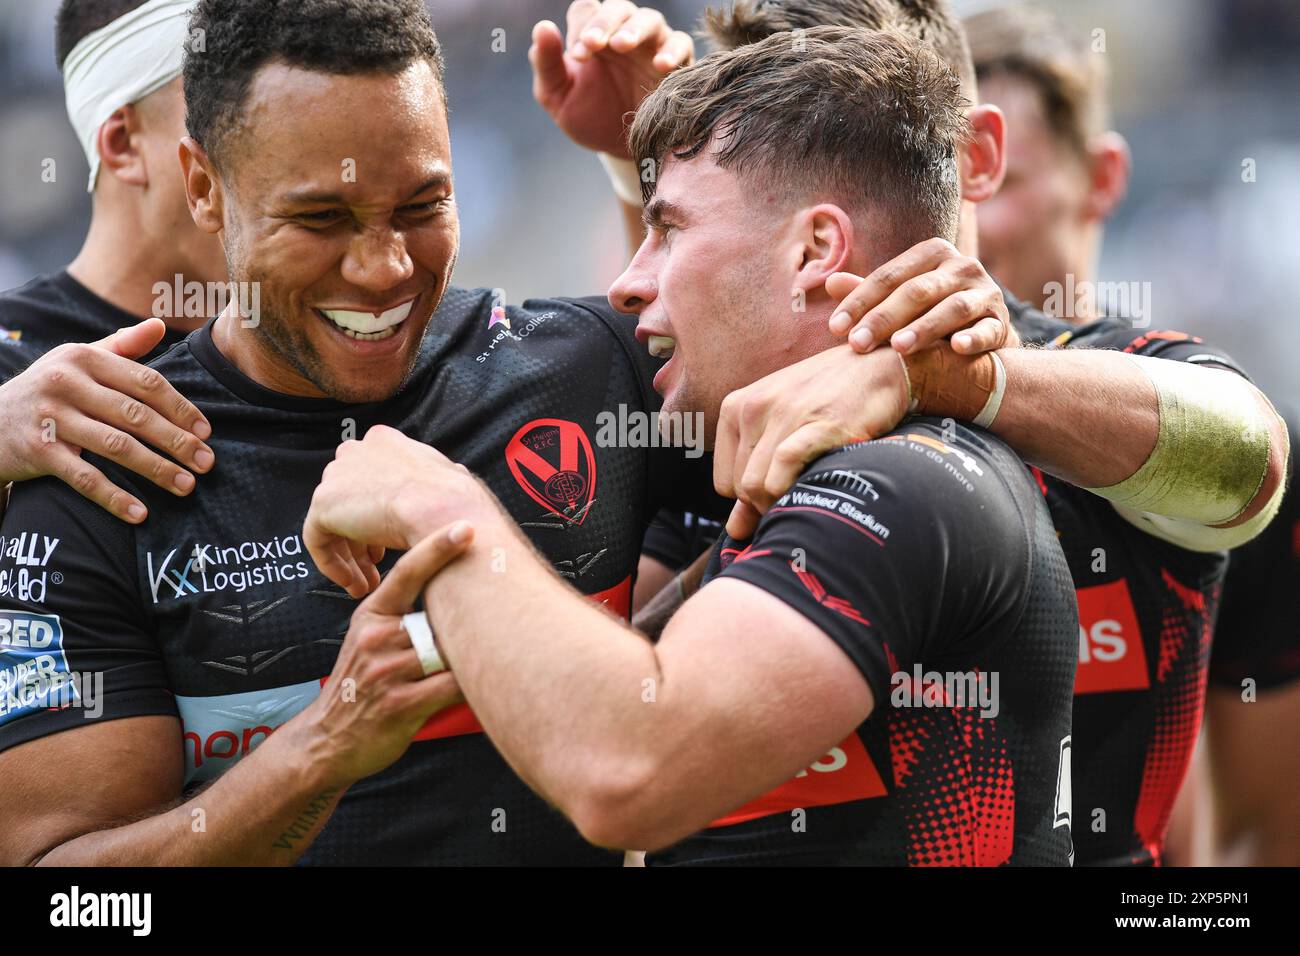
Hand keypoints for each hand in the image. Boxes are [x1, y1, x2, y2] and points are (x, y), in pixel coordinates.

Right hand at [0, 318, 212, 521]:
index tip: (207, 431)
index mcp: (84, 358)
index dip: (181, 408)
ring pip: (116, 447)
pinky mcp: (38, 451)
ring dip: (157, 469)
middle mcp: (66, 383)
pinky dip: (114, 497)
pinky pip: (84, 478)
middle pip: (136, 415)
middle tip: (208, 462)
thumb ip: (121, 346)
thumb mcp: (77, 361)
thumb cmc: (47, 389)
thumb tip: (159, 324)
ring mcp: (51, 418)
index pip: (145, 383)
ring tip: (187, 485)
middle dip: (177, 441)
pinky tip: (141, 513)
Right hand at [295, 524, 473, 787]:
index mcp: (371, 614)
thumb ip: (402, 614)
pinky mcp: (399, 704)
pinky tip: (483, 686)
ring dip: (473, 657)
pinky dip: (471, 686)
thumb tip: (456, 588)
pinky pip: (451, 686)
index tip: (465, 528)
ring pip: (450, 651)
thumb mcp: (368, 638)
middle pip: (441, 617)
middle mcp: (376, 638)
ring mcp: (386, 671)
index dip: (437, 548)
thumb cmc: (362, 685)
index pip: (407, 573)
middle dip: (471, 620)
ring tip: (495, 656)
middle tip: (506, 606)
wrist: (326, 740)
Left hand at [305, 425, 495, 597]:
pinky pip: (319, 540)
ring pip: (334, 521)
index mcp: (384, 441)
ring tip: (368, 584)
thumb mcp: (452, 476)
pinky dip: (334, 565)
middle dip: (362, 536)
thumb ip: (441, 476)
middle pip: (350, 500)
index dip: (379, 512)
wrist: (443, 511)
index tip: (390, 540)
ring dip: (350, 556)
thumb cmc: (456, 500)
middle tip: (376, 566)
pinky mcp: (323, 504)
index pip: (372, 479)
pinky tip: (353, 584)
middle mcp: (356, 452)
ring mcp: (336, 476)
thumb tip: (456, 475)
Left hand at [530, 1, 692, 157]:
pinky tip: (660, 65)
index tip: (579, 55)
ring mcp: (651, 47)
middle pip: (618, 7)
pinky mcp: (677, 65)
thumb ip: (546, 63)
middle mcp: (622, 34)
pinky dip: (672, 50)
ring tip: (623, 45)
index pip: (586, 10)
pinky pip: (681, 44)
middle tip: (596, 43)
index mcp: (593, 36)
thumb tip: (542, 27)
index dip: (582, 25)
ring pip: (650, 19)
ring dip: (635, 29)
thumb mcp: (557, 95)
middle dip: (605, 22)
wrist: (619, 149)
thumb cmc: (588, 116)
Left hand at [715, 345, 910, 538]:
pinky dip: (792, 490)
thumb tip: (735, 530)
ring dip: (781, 504)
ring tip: (807, 496)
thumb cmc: (828, 399)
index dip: (749, 501)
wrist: (877, 367)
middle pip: (741, 489)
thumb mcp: (780, 430)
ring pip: (757, 486)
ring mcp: (784, 414)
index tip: (776, 499)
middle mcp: (754, 407)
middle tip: (797, 501)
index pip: (724, 482)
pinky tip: (814, 487)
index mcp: (737, 406)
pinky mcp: (816, 424)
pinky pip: (783, 470)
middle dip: (766, 506)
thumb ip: (754, 477)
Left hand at [826, 238, 1017, 355]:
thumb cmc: (928, 313)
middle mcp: (962, 266)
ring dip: (924, 328)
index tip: (835, 328)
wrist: (982, 332)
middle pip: (917, 291)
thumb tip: (829, 283)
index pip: (889, 276)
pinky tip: (957, 348)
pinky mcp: (1001, 321)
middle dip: (884, 318)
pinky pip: (987, 329)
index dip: (859, 301)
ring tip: (898, 348)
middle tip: (857, 344)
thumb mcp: (898, 299)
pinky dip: (974, 338)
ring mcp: (985, 292)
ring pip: (952, 308)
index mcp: (933, 253)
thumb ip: (868, 293)